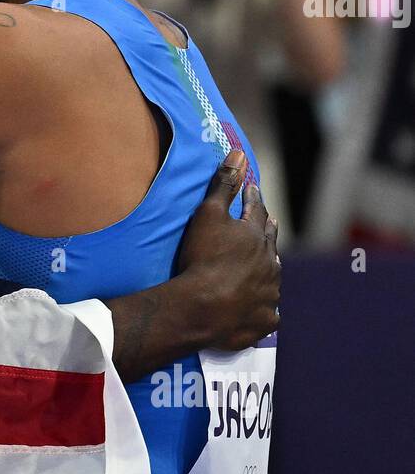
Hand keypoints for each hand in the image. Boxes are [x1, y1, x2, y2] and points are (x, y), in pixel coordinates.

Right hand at [177, 151, 279, 351]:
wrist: (202, 308)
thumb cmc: (203, 258)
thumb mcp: (208, 215)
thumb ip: (224, 185)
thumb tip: (239, 153)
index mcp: (256, 237)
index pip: (257, 211)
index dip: (253, 199)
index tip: (252, 190)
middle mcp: (269, 263)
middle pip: (270, 243)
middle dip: (267, 232)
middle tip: (268, 223)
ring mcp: (269, 294)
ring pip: (272, 277)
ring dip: (267, 270)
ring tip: (266, 266)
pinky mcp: (265, 320)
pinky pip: (268, 312)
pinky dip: (263, 307)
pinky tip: (261, 307)